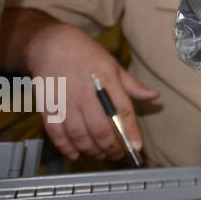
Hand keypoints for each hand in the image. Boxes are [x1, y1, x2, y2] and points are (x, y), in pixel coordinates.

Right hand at [24, 23, 158, 161]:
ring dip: (91, 150)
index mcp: (106, 79)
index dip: (131, 131)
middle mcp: (86, 92)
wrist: (50, 44)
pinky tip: (75, 154)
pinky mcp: (47, 106)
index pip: (122, 110)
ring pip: (79, 134)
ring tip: (100, 155)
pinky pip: (56, 132)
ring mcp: (65, 100)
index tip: (137, 146)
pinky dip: (65, 147)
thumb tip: (153, 96)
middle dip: (111, 147)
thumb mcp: (113, 65)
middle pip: (100, 128)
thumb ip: (132, 85)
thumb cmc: (85, 54)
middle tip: (117, 155)